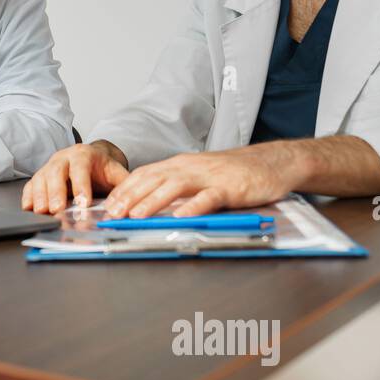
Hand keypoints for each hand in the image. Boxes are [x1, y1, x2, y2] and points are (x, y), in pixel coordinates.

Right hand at [21, 142, 130, 213]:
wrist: (91, 158)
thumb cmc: (102, 168)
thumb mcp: (116, 172)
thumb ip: (124, 184)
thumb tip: (131, 201)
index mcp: (83, 154)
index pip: (80, 168)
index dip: (80, 185)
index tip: (83, 203)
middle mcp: (62, 158)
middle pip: (56, 172)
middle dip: (56, 191)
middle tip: (57, 209)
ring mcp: (48, 167)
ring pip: (40, 179)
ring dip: (40, 196)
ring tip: (42, 212)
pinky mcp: (39, 177)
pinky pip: (30, 186)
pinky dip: (29, 198)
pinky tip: (30, 209)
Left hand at [102, 142, 304, 218]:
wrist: (271, 163)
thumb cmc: (232, 172)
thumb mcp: (199, 175)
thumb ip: (176, 186)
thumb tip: (148, 201)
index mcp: (180, 164)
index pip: (145, 174)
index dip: (125, 189)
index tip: (108, 204)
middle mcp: (190, 167)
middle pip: (154, 179)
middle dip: (130, 197)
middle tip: (112, 214)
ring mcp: (209, 176)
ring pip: (175, 186)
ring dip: (153, 201)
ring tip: (135, 215)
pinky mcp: (229, 188)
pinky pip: (208, 198)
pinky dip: (193, 207)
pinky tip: (181, 217)